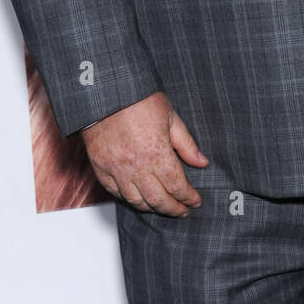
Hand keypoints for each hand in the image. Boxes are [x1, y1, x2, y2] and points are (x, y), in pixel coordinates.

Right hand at [80, 90, 208, 216]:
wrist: (106, 92)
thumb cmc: (138, 100)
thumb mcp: (170, 117)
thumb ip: (187, 144)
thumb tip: (202, 163)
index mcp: (157, 154)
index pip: (177, 186)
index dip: (188, 197)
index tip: (195, 200)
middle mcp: (136, 167)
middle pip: (158, 200)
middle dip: (173, 209)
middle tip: (182, 211)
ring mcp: (116, 169)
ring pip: (136, 201)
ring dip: (152, 208)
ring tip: (162, 207)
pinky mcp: (101, 168)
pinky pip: (115, 192)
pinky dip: (128, 199)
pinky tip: (137, 198)